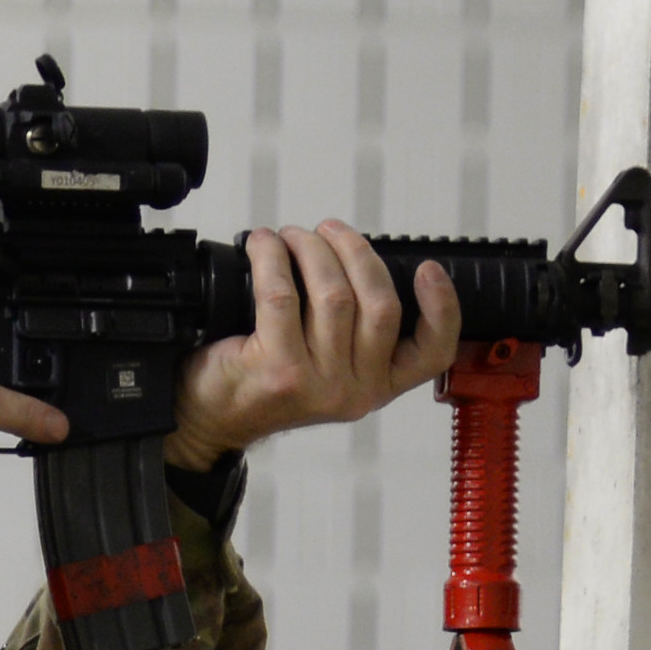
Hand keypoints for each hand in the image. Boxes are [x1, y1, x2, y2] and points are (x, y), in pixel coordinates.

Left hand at [164, 225, 458, 463]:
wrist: (209, 418)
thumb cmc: (264, 382)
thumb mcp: (326, 364)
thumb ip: (354, 327)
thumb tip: (355, 257)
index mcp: (377, 385)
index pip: (432, 353)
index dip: (442, 307)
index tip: (428, 269)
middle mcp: (356, 390)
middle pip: (381, 304)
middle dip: (354, 251)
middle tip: (326, 231)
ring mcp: (319, 384)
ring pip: (334, 294)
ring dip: (310, 249)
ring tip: (291, 237)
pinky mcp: (280, 372)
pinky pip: (283, 295)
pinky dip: (272, 258)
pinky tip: (263, 246)